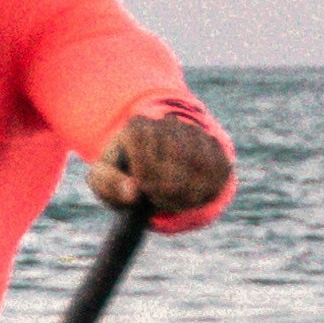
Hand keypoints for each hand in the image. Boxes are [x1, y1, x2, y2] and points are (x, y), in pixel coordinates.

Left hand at [89, 109, 230, 218]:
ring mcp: (193, 131)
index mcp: (136, 128)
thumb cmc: (122, 170)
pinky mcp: (214, 144)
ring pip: (202, 170)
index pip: (149, 166)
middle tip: (160, 199)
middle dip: (169, 194)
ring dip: (190, 194)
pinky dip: (209, 189)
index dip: (148, 187)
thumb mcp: (102, 177)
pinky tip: (192, 191)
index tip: (143, 191)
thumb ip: (109, 184)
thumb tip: (133, 194)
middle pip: (178, 169)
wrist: (148, 155)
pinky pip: (220, 171)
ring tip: (175, 198)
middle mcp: (167, 123)